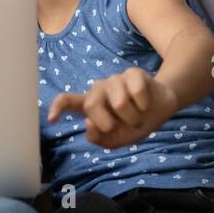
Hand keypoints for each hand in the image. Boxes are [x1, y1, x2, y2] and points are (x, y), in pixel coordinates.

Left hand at [48, 67, 178, 149]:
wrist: (162, 110)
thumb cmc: (134, 123)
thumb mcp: (118, 139)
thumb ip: (101, 138)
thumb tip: (88, 125)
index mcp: (91, 105)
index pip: (68, 101)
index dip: (58, 108)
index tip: (51, 120)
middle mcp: (99, 89)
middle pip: (91, 104)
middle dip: (108, 122)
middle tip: (121, 127)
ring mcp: (115, 79)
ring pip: (118, 102)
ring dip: (132, 117)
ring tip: (137, 116)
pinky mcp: (132, 73)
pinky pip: (136, 92)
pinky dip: (143, 105)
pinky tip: (145, 104)